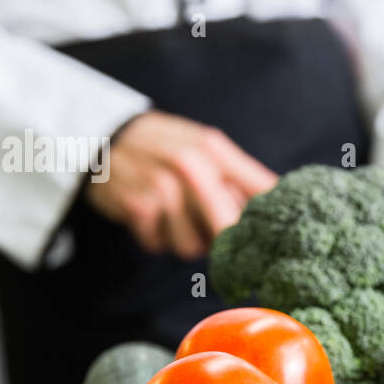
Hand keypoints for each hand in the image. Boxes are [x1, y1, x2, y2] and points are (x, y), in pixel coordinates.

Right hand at [87, 111, 276, 257]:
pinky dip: (156, 237)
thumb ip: (244, 176)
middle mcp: (191, 166)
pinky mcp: (137, 207)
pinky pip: (159, 245)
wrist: (99, 137)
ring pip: (192, 247)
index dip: (270, 223)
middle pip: (227, 230)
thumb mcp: (205, 147)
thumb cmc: (164, 147)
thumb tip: (285, 203)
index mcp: (215, 150)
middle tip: (211, 229)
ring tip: (172, 214)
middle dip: (222, 239)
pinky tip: (149, 214)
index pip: (260, 194)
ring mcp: (162, 188)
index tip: (274, 241)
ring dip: (184, 238)